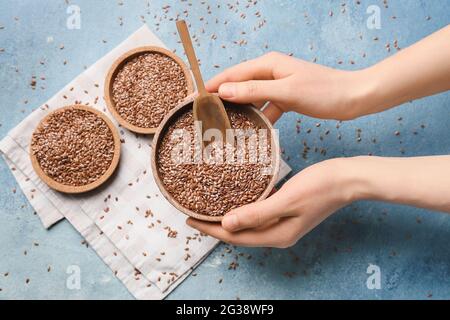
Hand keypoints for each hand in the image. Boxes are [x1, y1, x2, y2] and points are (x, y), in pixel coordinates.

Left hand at [187, 158, 354, 247]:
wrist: (347, 179)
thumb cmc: (320, 187)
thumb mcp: (286, 200)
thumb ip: (257, 213)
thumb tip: (226, 225)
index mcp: (277, 235)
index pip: (235, 236)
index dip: (211, 229)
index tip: (190, 220)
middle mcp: (278, 233)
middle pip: (239, 233)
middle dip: (215, 225)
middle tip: (194, 212)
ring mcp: (283, 223)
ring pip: (248, 223)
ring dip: (228, 216)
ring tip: (209, 205)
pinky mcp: (286, 211)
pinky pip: (258, 212)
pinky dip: (244, 207)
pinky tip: (236, 195)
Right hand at [206, 51, 366, 120]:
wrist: (353, 98)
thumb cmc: (324, 92)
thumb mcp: (287, 92)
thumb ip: (254, 91)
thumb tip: (224, 91)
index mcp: (268, 65)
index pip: (232, 74)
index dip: (212, 85)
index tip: (194, 98)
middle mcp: (270, 72)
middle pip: (239, 86)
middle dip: (223, 100)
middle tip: (206, 117)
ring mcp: (278, 85)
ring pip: (252, 99)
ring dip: (241, 112)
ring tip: (225, 127)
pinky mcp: (286, 98)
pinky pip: (266, 108)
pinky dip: (259, 119)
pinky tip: (252, 133)